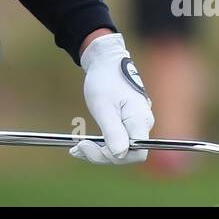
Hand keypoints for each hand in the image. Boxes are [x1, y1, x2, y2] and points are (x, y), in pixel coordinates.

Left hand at [70, 33, 153, 165]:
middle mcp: (142, 124)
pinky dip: (101, 144)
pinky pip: (117, 140)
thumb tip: (120, 155)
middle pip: (127, 153)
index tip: (90, 146)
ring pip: (120, 148)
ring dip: (98, 151)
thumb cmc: (105, 80)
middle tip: (78, 148)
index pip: (137, 153)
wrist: (106, 62)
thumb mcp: (104, 106)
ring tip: (76, 148)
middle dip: (102, 154)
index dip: (114, 156)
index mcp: (140, 120)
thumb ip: (113, 132)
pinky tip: (84, 145)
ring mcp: (136, 124)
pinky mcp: (127, 123)